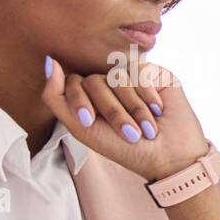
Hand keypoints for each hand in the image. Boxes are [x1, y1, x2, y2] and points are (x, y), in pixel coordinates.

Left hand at [40, 53, 210, 180]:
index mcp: (92, 98)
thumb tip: (50, 61)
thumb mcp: (83, 129)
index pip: (73, 82)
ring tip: (147, 128)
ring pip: (118, 77)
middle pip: (95, 80)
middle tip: (129, 133)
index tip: (89, 121)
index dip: (78, 100)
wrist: (170, 158)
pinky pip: (141, 71)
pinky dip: (148, 95)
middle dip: (110, 110)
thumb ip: (56, 98)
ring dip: (132, 108)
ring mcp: (133, 78)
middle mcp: (111, 86)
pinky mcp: (156, 74)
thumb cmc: (127, 150)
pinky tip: (158, 111)